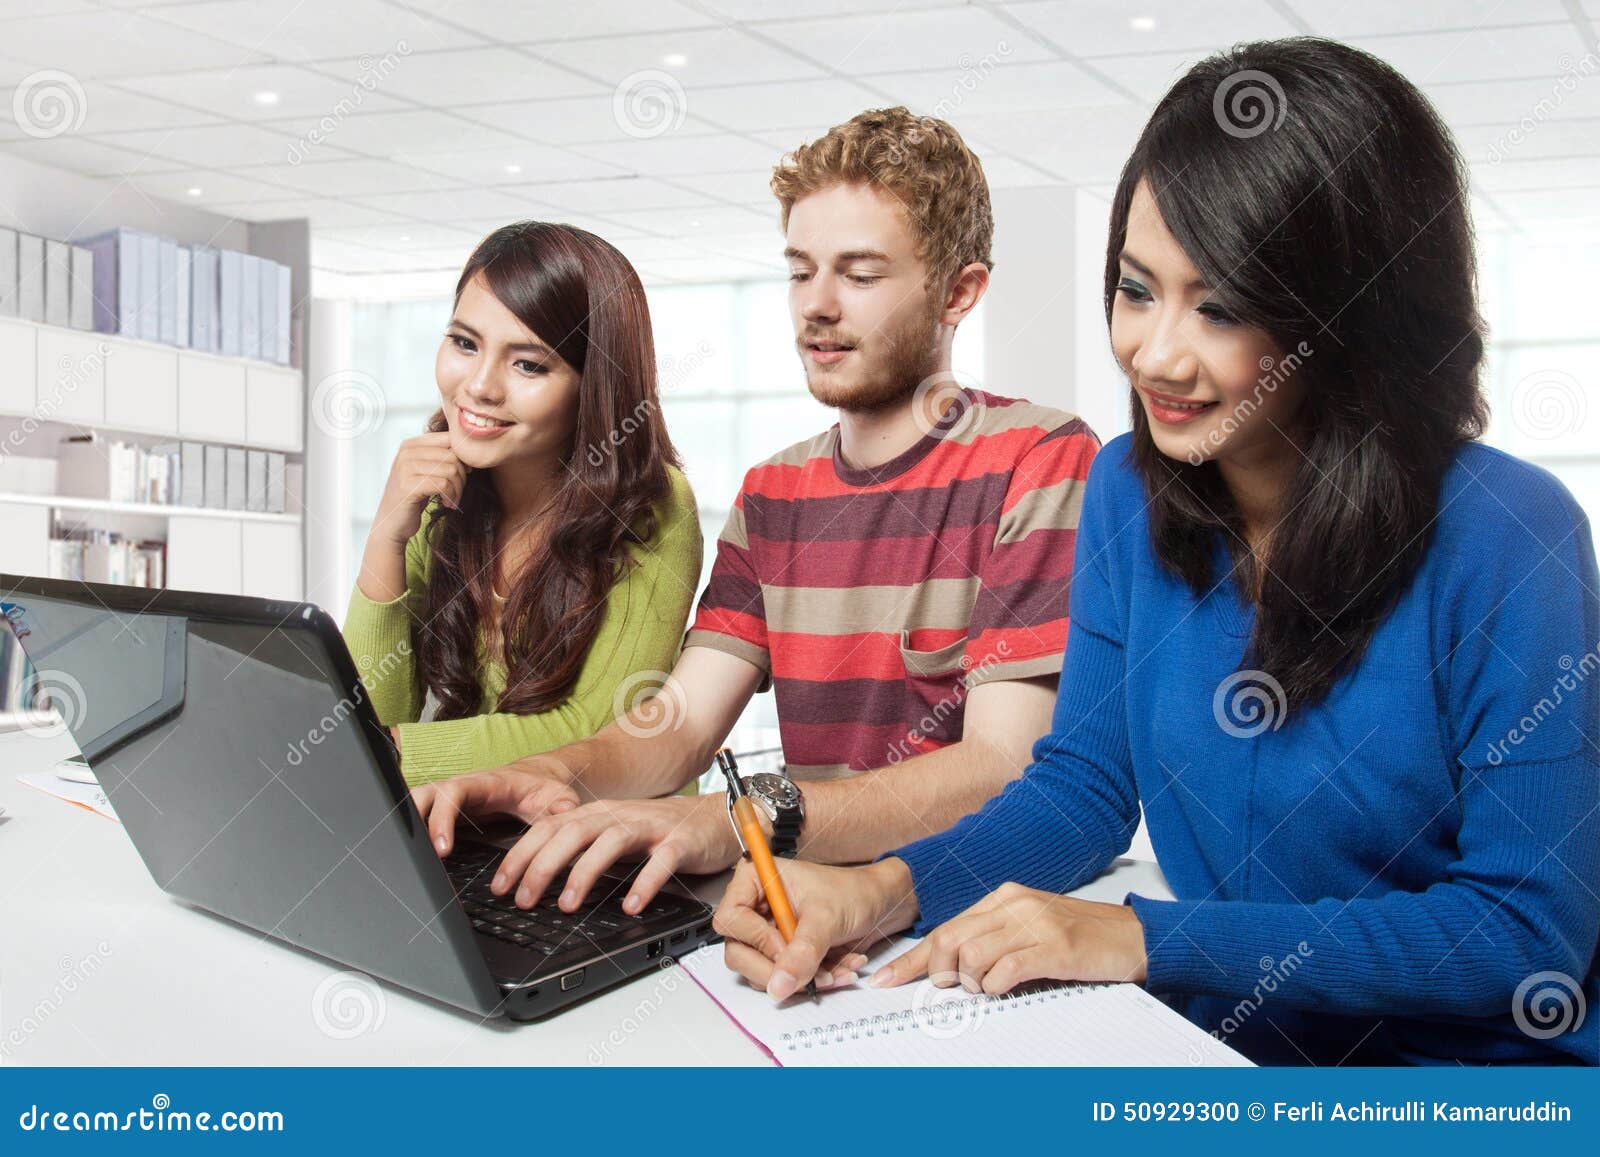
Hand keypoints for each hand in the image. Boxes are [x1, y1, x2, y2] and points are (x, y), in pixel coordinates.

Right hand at [371, 432, 466, 546]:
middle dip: (462, 477)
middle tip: (457, 492)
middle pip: (453, 456)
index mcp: (410, 445)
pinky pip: (444, 485)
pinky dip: (450, 496)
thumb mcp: (425, 471)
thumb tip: (469, 453)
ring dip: (458, 489)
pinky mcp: (408, 486)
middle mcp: (406, 453)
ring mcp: (405, 468)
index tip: (464, 473)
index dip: (463, 457)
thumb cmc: (413, 496)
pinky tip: (446, 504)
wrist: (392, 522)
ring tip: (452, 499)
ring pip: (451, 470)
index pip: (449, 439)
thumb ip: (441, 457)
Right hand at [411, 758, 578, 855]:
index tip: (442, 848)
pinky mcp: (447, 811)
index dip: (442, 818)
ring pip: (416, 803)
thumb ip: (562, 804)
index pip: (453, 793)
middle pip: (424, 794)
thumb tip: (567, 812)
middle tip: (416, 855)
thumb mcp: (555, 796)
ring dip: (407, 824)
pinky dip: (413, 829)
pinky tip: (411, 853)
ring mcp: (451, 798)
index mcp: (484, 782)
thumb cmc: (542, 788)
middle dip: (413, 819)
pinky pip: (422, 815)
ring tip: (407, 857)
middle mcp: (461, 787)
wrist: (536, 779)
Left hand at [489, 793, 740, 915]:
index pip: (549, 827)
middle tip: (523, 900)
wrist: (716, 818)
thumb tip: (536, 878)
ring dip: (584, 873)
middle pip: (572, 832)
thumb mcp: (614, 835)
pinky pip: (660, 862)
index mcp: (599, 814)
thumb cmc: (661, 832)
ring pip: (610, 841)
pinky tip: (631, 906)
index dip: (521, 855)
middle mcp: (620, 815)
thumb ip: (582, 849)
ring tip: (568, 905)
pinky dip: (644, 883)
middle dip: (542, 866)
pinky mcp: (681, 842)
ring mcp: (652, 826)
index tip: (500, 885)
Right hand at [714, 857, 918, 1001]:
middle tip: (806, 973)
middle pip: (738, 952)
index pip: (730, 918)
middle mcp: (756, 907)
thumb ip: (802, 951)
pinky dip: (809, 982)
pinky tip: (835, 971)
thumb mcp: (827, 917)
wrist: (880, 904)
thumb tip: (779, 984)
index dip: (755, 938)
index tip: (784, 945)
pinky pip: (782, 980)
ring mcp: (768, 932)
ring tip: (831, 971)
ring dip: (797, 979)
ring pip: (759, 972)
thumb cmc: (853, 892)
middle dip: (776, 968)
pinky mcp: (783, 953)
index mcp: (756, 880)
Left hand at [872, 883, 1147, 994]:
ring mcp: (1033, 923)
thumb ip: (994, 939)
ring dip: (972, 983)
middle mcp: (1013, 904)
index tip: (887, 980)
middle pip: (949, 940)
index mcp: (1003, 897)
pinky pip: (1005, 970)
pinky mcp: (1053, 946)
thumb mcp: (1030, 929)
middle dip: (938, 973)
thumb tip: (952, 969)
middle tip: (951, 990)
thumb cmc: (1082, 940)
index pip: (945, 928)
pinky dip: (997, 987)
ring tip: (989, 988)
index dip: (912, 958)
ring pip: (972, 955)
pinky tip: (1007, 988)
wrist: (1134, 937)